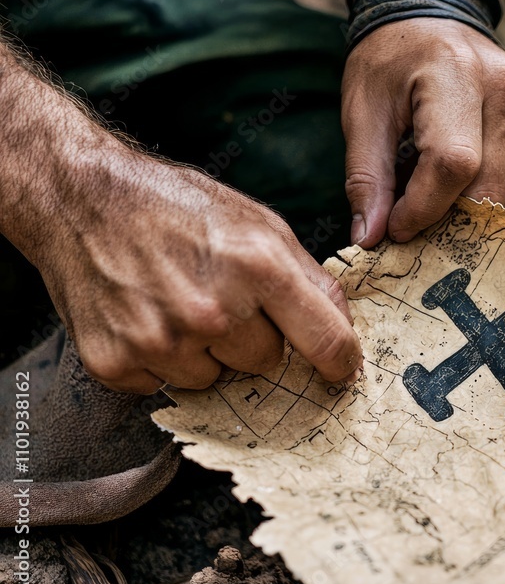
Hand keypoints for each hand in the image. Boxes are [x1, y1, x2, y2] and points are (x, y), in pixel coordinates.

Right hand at [38, 148, 362, 392]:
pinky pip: (164, 387)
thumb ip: (311, 279)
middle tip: (220, 298)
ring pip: (215, 379)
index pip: (326, 342)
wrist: (79, 197)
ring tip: (177, 302)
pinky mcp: (117, 363)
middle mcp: (213, 310)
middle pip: (266, 363)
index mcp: (258, 268)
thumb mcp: (260, 225)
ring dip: (204, 352)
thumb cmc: (177, 207)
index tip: (342, 371)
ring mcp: (162, 341)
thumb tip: (347, 330)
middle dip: (252, 337)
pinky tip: (146, 317)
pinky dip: (159, 361)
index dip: (341, 363)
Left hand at [342, 18, 504, 246]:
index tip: (395, 228)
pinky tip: (449, 184)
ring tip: (425, 197)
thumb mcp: (362, 113)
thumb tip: (371, 238)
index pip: (452, 162)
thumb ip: (366, 177)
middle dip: (446, 219)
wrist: (429, 16)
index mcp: (454, 74)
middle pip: (486, 184)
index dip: (424, 206)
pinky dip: (478, 194)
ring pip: (502, 189)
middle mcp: (502, 89)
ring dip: (463, 210)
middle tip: (409, 225)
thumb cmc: (390, 61)